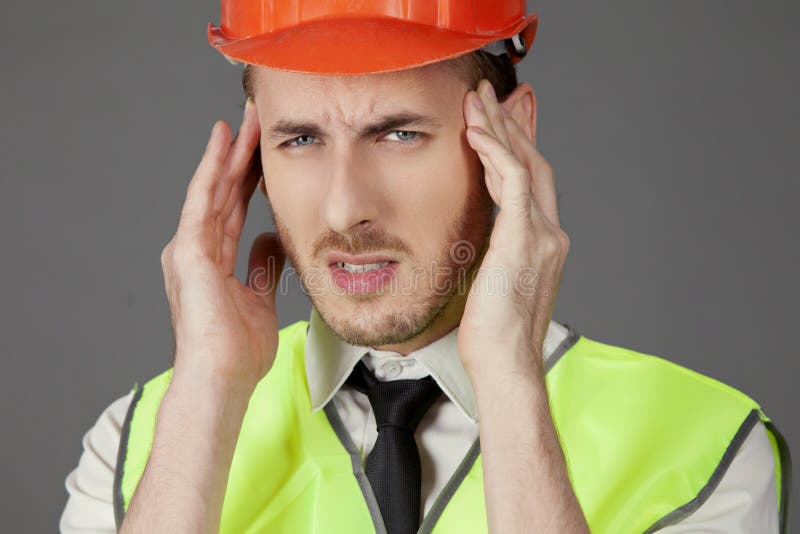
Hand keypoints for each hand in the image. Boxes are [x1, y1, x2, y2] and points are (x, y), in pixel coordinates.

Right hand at [160, 99, 285, 392]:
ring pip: (212, 189)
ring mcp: (189, 249)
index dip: (247, 179)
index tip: (263, 152)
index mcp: (211, 262)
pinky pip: (203, 201)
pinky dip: (212, 170)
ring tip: (244, 119)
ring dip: (229, 153)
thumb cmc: (237, 351)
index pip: (233, 209)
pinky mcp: (188, 252)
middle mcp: (196, 250)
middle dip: (240, 156)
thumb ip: (261, 267)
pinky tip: (223, 143)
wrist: (221, 378)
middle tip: (254, 121)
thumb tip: (271, 239)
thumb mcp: (259, 299)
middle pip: (222, 193)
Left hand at [457, 79, 569, 377]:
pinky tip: (477, 132)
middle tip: (489, 95)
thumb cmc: (494, 336)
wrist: (506, 366)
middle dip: (510, 124)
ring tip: (477, 100)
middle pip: (534, 163)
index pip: (532, 181)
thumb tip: (479, 240)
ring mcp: (542, 235)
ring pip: (525, 164)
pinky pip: (514, 182)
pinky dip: (496, 153)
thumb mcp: (494, 285)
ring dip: (499, 128)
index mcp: (543, 243)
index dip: (517, 145)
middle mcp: (549, 233)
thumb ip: (495, 253)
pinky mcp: (524, 239)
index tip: (500, 119)